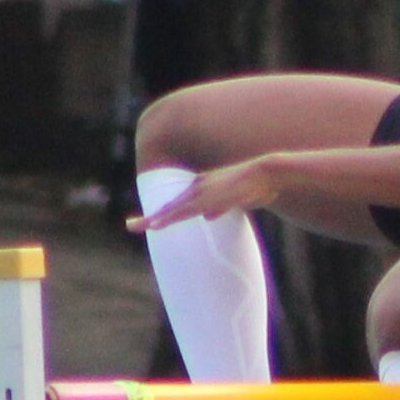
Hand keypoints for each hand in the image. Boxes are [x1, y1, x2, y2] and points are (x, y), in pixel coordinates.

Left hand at [126, 157, 281, 232]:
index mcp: (199, 188)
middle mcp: (200, 188)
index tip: (140, 224)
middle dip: (152, 218)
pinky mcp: (224, 195)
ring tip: (151, 226)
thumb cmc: (250, 186)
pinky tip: (198, 217)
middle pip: (172, 207)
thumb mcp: (228, 198)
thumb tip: (207, 217)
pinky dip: (194, 212)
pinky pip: (206, 206)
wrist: (268, 172)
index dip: (157, 215)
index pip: (173, 205)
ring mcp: (211, 191)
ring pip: (184, 208)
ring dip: (167, 217)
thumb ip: (217, 207)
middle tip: (131, 227)